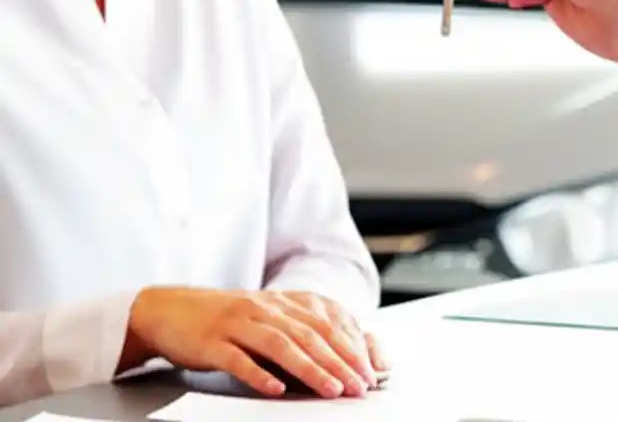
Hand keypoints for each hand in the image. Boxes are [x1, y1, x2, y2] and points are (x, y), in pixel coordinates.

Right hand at [120, 288, 386, 398]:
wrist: (170, 310)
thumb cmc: (228, 320)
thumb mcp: (269, 319)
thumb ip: (303, 333)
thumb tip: (344, 359)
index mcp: (284, 301)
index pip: (329, 322)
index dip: (354, 346)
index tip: (373, 370)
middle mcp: (265, 308)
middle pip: (311, 334)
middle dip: (340, 362)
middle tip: (360, 386)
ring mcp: (238, 323)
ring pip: (281, 345)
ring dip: (310, 369)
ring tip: (332, 390)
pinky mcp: (212, 342)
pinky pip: (238, 359)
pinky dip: (259, 374)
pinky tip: (275, 389)